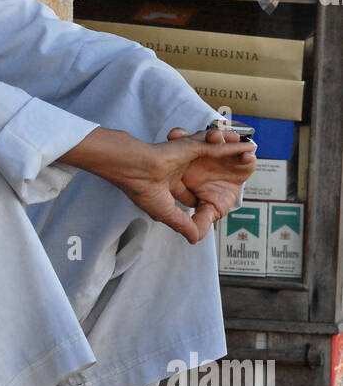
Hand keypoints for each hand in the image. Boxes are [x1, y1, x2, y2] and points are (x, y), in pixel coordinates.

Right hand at [59, 126, 256, 244]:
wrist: (136, 169)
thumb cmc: (143, 190)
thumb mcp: (166, 213)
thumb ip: (182, 224)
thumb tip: (196, 240)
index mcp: (168, 186)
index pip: (188, 194)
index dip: (200, 200)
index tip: (209, 207)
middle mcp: (178, 171)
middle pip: (205, 173)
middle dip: (221, 174)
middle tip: (234, 177)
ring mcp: (186, 158)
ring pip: (213, 156)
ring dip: (231, 155)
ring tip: (248, 155)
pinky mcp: (192, 147)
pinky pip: (218, 146)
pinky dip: (234, 146)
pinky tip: (249, 147)